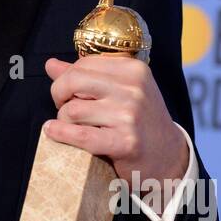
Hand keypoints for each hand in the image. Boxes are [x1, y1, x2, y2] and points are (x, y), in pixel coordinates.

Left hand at [43, 53, 187, 211]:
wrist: (169, 157)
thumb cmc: (140, 121)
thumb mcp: (121, 91)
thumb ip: (86, 76)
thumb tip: (51, 64)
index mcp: (133, 70)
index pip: (83, 64)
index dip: (68, 78)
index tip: (70, 93)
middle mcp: (134, 89)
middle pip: (73, 81)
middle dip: (59, 95)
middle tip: (64, 108)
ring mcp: (129, 116)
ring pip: (72, 110)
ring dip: (64, 120)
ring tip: (73, 126)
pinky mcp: (124, 142)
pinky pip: (79, 134)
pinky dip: (60, 133)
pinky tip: (53, 131)